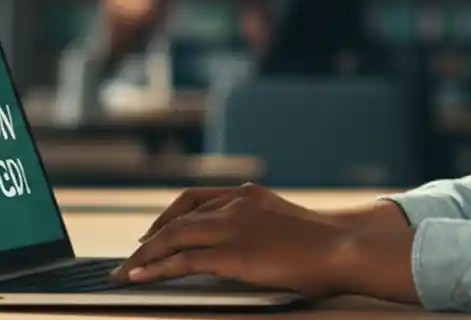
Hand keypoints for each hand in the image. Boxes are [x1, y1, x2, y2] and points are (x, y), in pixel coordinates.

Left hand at [111, 188, 357, 296]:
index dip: (168, 216)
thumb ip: (259, 227)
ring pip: (175, 236)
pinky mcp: (233, 255)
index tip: (154, 232)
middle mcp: (236, 204)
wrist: (345, 246)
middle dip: (151, 239)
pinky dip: (157, 267)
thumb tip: (244, 247)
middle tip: (133, 258)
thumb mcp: (286, 223)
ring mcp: (233, 228)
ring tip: (125, 272)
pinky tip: (140, 276)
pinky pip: (184, 260)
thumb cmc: (326, 244)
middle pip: (179, 217)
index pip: (196, 199)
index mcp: (249, 195)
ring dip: (145, 255)